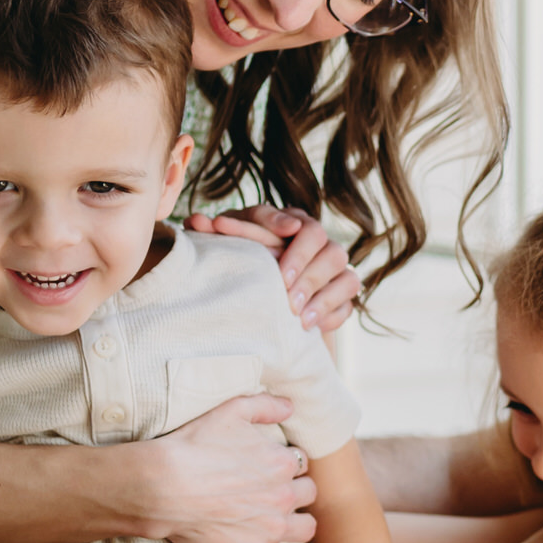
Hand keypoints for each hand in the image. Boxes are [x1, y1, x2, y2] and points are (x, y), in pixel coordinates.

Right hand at [158, 393, 316, 542]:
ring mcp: (272, 529)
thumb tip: (291, 406)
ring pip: (306, 528)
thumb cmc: (194, 446)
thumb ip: (266, 405)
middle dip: (294, 491)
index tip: (269, 468)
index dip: (285, 464)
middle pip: (306, 494)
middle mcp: (284, 496)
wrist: (163, 486)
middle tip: (274, 494)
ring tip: (284, 524)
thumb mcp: (231, 411)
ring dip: (298, 523)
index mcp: (282, 462)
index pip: (299, 463)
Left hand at [187, 207, 361, 334]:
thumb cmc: (242, 270)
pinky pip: (347, 299)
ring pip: (341, 265)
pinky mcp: (341, 295)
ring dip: (320, 289)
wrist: (260, 312)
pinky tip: (308, 326)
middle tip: (284, 284)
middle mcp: (314, 241)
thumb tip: (195, 222)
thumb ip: (215, 237)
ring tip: (296, 312)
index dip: (285, 224)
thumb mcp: (228, 251)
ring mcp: (331, 267)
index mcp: (287, 224)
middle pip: (321, 238)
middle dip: (304, 260)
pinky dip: (330, 311)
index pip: (292, 217)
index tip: (284, 232)